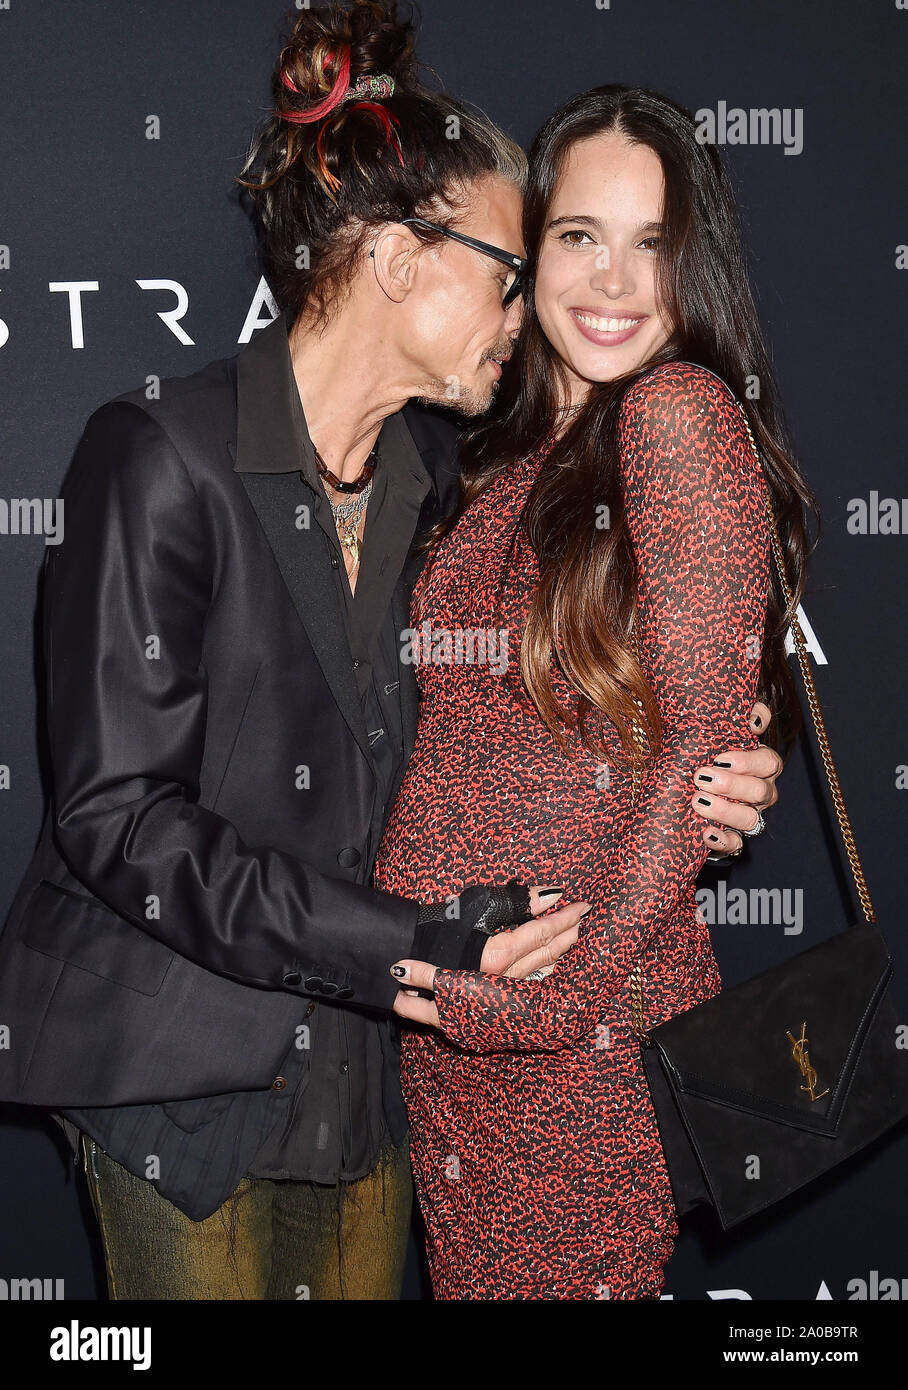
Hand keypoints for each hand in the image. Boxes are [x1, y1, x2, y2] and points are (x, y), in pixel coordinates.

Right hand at [391, 885, 588, 1028]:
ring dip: (558, 955)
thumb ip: (513, 902)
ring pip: (540, 975)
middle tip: (583, 919)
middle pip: (546, 956)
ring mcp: (497, 997)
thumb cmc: (434, 930)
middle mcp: (502, 981)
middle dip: (567, 936)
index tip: (582, 905)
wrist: (397, 960)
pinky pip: (526, 989)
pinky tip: (548, 967)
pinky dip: (542, 974)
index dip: (564, 918)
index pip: (542, 934)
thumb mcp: (473, 908)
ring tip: (571, 939)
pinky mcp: (490, 1004)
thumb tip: (548, 895)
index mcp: (497, 956)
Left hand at [691, 699, 783, 857]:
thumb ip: (739, 717)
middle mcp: (760, 792)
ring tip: (698, 801)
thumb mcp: (718, 730)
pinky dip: (723, 841)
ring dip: (726, 811)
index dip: (749, 761)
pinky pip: (736, 846)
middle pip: (760, 791)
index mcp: (760, 765)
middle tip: (701, 777)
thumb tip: (753, 717)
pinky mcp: (732, 838)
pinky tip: (706, 833)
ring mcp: (749, 816)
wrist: (684, 784)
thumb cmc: (706, 752)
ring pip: (751, 820)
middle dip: (732, 785)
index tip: (721, 757)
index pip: (768, 762)